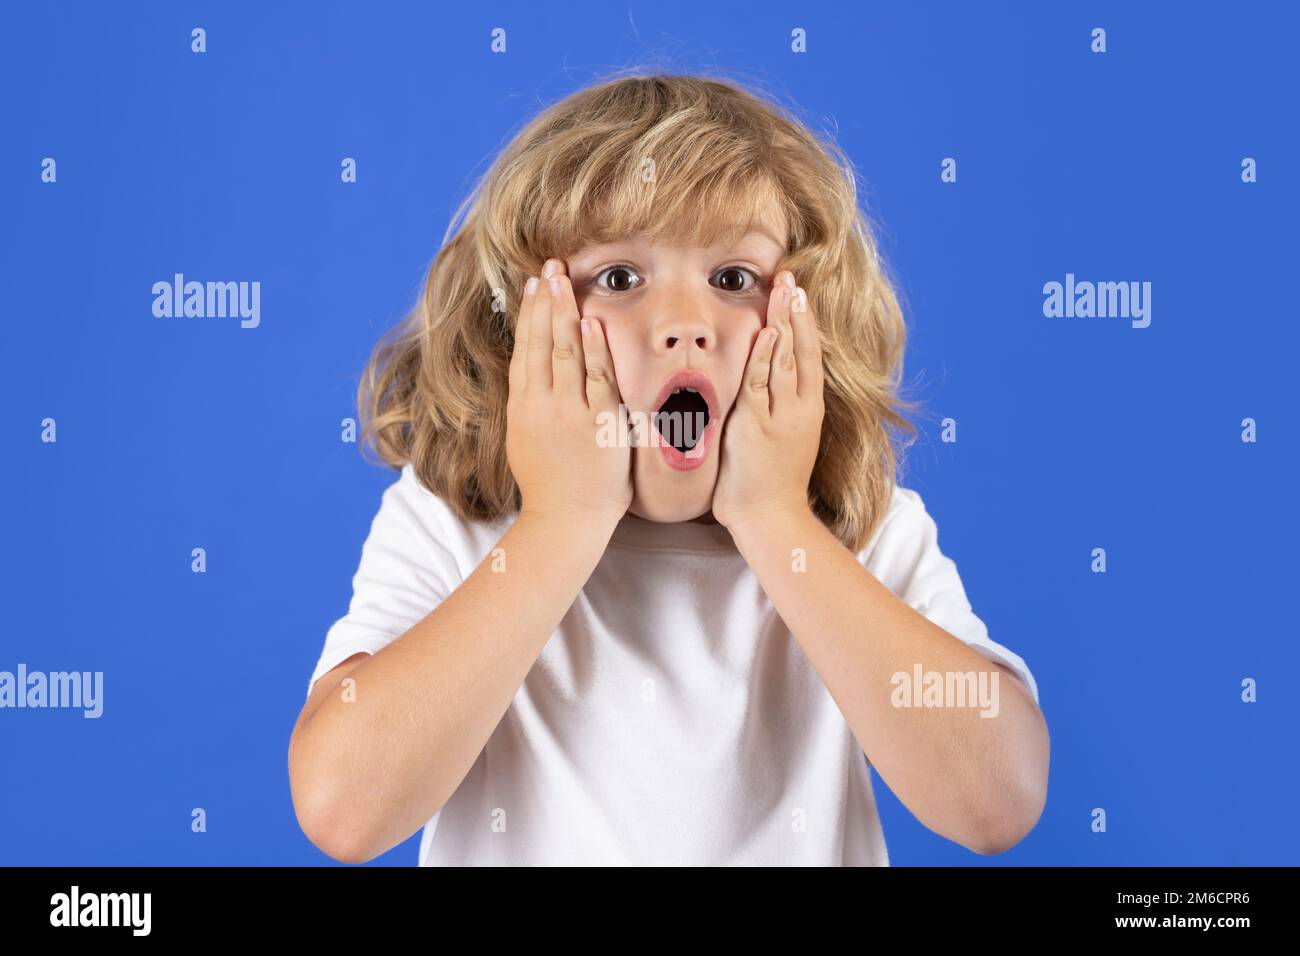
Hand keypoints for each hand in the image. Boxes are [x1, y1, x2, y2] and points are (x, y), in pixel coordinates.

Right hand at [506, 259, 632, 524]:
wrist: (567, 518)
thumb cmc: (550, 482)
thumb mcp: (526, 438)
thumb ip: (531, 403)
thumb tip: (533, 371)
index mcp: (522, 406)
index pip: (524, 348)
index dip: (529, 313)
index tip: (533, 283)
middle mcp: (542, 404)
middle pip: (542, 342)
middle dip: (546, 300)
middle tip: (550, 265)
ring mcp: (570, 412)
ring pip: (565, 352)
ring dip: (565, 313)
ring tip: (564, 280)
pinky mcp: (598, 423)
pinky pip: (597, 378)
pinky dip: (594, 348)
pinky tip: (591, 321)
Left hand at [711, 272, 824, 531]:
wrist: (770, 517)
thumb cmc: (770, 482)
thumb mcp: (780, 439)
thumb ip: (775, 409)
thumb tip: (764, 384)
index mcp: (808, 409)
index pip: (810, 355)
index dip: (804, 322)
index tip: (800, 293)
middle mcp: (799, 408)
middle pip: (802, 349)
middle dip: (796, 311)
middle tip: (791, 277)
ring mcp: (780, 415)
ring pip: (786, 360)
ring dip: (784, 323)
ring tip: (784, 289)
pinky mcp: (758, 425)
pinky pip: (762, 385)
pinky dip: (766, 358)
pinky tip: (769, 333)